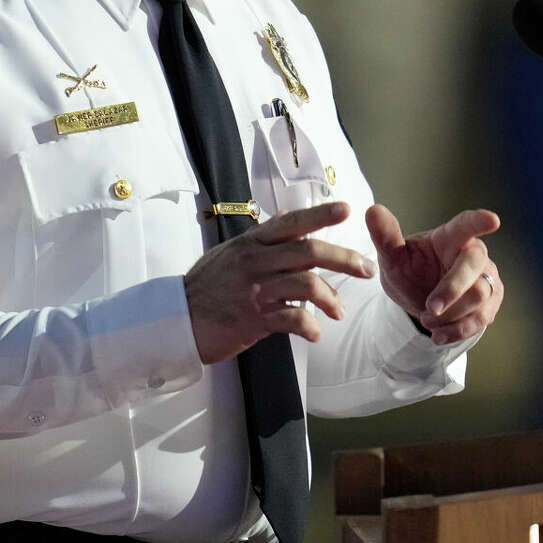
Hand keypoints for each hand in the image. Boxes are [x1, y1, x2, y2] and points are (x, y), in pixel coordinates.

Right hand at [184, 201, 375, 363]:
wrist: (176, 319)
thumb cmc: (205, 287)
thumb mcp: (230, 252)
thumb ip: (260, 237)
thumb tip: (286, 215)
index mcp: (251, 243)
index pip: (291, 223)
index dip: (320, 214)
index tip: (346, 209)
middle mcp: (256, 261)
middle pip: (309, 252)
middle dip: (344, 258)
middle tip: (366, 269)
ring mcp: (255, 290)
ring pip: (306, 283)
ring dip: (331, 298)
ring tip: (338, 311)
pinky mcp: (254, 318)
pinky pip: (293, 318)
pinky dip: (310, 326)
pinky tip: (315, 333)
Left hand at [366, 205, 503, 345]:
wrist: (420, 301)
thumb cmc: (410, 271)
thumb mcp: (393, 257)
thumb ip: (385, 237)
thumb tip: (372, 210)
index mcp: (449, 237)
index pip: (465, 225)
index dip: (479, 222)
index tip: (492, 220)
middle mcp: (473, 254)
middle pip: (474, 266)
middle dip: (452, 289)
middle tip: (430, 308)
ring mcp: (486, 278)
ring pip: (479, 296)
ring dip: (450, 314)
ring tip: (426, 319)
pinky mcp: (490, 303)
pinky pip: (481, 319)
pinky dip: (457, 331)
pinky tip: (439, 335)